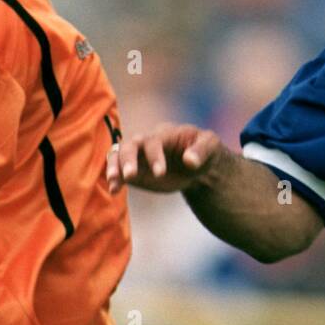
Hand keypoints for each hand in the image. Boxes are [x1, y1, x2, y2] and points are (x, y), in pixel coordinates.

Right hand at [107, 122, 223, 193]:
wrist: (198, 166)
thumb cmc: (205, 150)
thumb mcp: (211, 145)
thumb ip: (201, 151)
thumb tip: (189, 161)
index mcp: (165, 133)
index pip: (154, 141)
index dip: (154, 156)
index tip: (160, 174)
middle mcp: (147, 142)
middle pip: (130, 145)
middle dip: (128, 160)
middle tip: (130, 176)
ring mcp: (138, 156)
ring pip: (118, 155)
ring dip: (114, 167)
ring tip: (114, 184)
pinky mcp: (134, 171)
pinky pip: (118, 171)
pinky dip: (114, 179)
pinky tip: (114, 191)